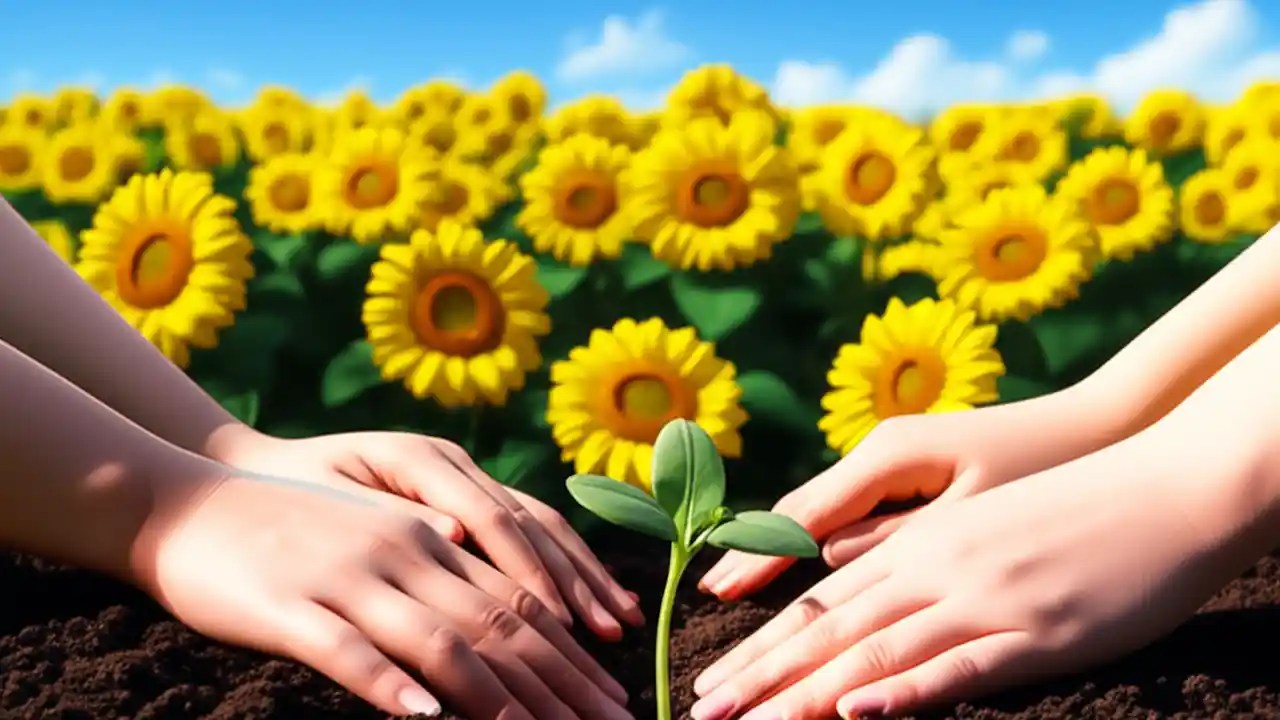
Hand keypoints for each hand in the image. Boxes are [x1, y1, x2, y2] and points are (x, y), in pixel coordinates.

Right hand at [133, 467, 633, 719]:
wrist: (188, 505)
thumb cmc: (288, 525)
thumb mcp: (375, 531)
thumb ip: (435, 558)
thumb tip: (501, 597)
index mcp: (429, 532)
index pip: (519, 596)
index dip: (570, 649)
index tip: (611, 694)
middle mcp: (402, 549)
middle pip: (498, 622)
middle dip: (560, 681)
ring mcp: (346, 576)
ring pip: (440, 640)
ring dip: (498, 696)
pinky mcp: (288, 607)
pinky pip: (347, 651)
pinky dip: (390, 685)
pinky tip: (424, 718)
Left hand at [687, 432, 1266, 719]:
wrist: (1160, 483)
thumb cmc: (1065, 500)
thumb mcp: (972, 517)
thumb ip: (905, 548)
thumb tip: (844, 569)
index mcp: (917, 544)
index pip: (822, 601)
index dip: (764, 643)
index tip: (714, 679)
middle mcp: (933, 568)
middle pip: (830, 628)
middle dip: (761, 674)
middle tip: (704, 711)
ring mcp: (980, 599)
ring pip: (874, 649)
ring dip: (804, 692)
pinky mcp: (1032, 632)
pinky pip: (957, 667)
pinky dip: (903, 690)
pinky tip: (854, 709)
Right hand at [699, 387, 1113, 599]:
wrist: (1106, 423)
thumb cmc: (1047, 469)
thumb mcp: (974, 512)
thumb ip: (899, 539)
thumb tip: (829, 562)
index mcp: (888, 457)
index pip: (804, 515)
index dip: (758, 555)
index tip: (715, 590)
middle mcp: (879, 451)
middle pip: (800, 509)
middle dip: (754, 552)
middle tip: (708, 596)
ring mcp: (894, 457)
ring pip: (821, 509)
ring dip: (780, 547)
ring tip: (735, 583)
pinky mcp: (913, 469)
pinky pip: (851, 509)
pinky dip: (818, 539)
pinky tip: (801, 562)